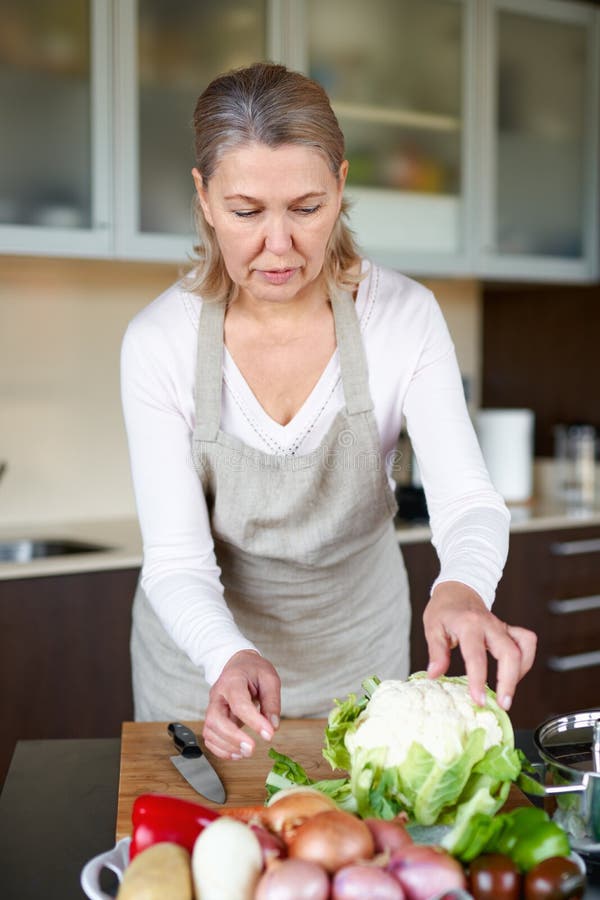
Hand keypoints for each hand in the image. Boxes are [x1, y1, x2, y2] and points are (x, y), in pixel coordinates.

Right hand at [202, 650, 280, 759]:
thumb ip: (272, 702)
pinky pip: (210, 737)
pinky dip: (220, 749)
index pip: (239, 703)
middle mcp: (218, 695)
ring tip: (247, 752)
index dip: (253, 721)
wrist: (238, 665)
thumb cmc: (254, 671)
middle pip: (215, 719)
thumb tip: (273, 725)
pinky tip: (237, 753)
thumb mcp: (269, 679)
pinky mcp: (213, 718)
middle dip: (233, 738)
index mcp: (232, 681)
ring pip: (210, 731)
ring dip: (227, 746)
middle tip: (252, 748)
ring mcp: (212, 707)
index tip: (269, 734)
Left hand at [422, 580, 536, 711]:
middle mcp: (489, 624)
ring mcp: (502, 626)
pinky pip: (527, 642)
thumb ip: (436, 652)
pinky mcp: (509, 630)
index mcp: (468, 624)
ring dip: (520, 673)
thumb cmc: (444, 610)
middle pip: (510, 653)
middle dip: (509, 681)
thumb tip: (434, 675)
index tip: (479, 700)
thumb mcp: (432, 628)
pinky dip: (526, 659)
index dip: (478, 680)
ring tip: (507, 692)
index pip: (476, 655)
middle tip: (503, 704)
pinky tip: (514, 673)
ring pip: (523, 648)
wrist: (457, 590)